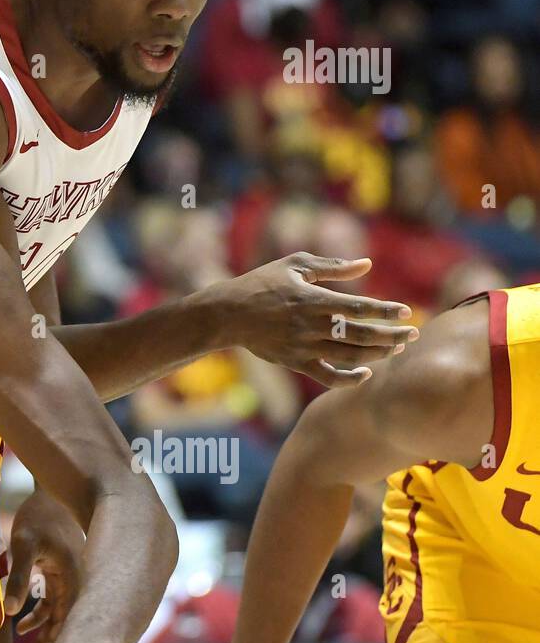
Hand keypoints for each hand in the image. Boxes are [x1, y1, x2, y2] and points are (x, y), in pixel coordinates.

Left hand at [3, 488, 84, 642]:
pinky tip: (21, 623)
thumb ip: (18, 579)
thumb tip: (8, 611)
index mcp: (73, 577)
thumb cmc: (39, 518)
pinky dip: (40, 614)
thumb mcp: (24, 546)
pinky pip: (53, 602)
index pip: (69, 618)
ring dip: (45, 629)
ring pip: (60, 613)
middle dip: (54, 640)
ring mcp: (70, 578)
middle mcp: (77, 581)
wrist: (47, 496)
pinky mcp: (60, 575)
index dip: (58, 639)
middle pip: (68, 619)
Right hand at [208, 253, 417, 387]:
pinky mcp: (296, 363)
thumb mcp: (295, 265)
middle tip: (414, 334)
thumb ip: (332, 266)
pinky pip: (329, 376)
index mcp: (313, 299)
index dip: (386, 311)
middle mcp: (311, 325)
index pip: (360, 307)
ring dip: (378, 353)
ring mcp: (304, 347)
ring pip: (351, 356)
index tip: (406, 312)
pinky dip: (350, 379)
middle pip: (362, 334)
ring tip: (396, 348)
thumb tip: (367, 264)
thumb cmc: (261, 283)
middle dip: (393, 335)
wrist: (227, 314)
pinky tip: (366, 373)